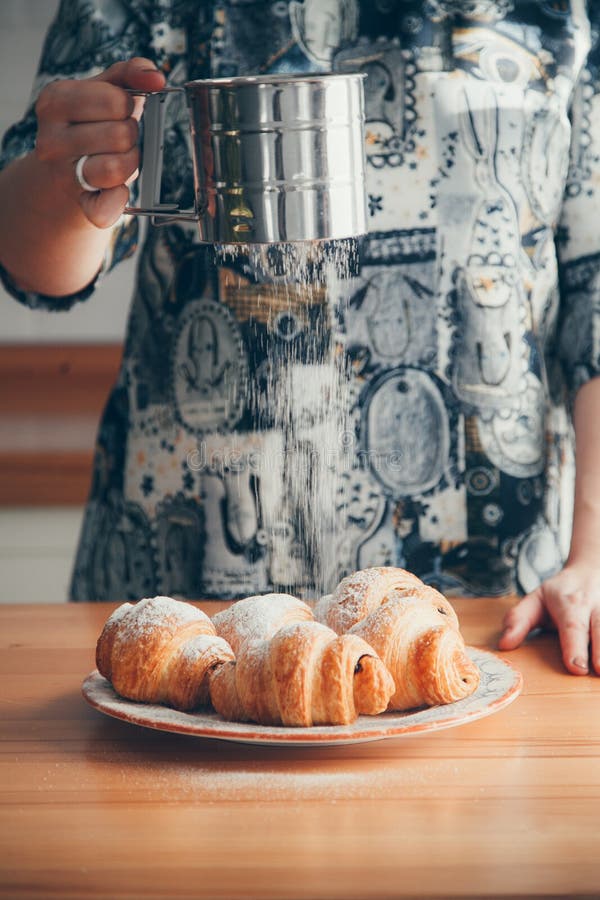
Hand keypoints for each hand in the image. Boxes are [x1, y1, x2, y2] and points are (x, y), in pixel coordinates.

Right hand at [33, 57, 164, 227]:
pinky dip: (118, 202)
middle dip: (130, 136)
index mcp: (55, 101)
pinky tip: (117, 192)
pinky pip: (105, 209)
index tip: (115, 112)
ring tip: (118, 157)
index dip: (126, 107)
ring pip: (118, 168)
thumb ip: (130, 73)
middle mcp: (51, 139)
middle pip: (121, 134)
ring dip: (131, 163)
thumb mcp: (105, 90)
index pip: (116, 101)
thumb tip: (156, 77)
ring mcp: (63, 174)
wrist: (64, 170)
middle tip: (117, 139)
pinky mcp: (79, 204)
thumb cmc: (92, 125)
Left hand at [498, 563, 599, 674]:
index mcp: (569, 602)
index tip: (577, 667)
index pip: (573, 626)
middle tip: (599, 672)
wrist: (593, 571)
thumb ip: (519, 621)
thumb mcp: (535, 600)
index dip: (575, 646)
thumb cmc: (561, 594)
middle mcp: (596, 606)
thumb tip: (505, 645)